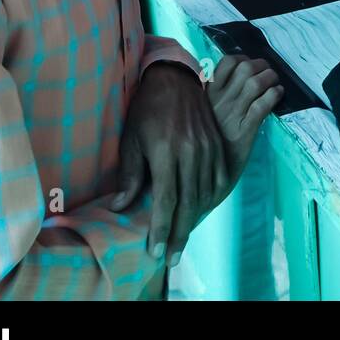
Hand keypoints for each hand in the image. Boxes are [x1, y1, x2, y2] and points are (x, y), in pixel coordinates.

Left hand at [113, 62, 226, 267]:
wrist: (173, 80)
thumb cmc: (146, 111)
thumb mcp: (132, 140)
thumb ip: (130, 175)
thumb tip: (121, 207)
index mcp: (166, 152)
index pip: (166, 200)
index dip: (161, 228)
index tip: (156, 251)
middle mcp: (190, 152)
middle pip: (188, 202)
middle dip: (179, 233)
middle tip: (172, 259)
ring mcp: (207, 147)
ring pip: (205, 192)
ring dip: (194, 219)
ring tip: (184, 239)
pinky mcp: (216, 143)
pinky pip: (218, 176)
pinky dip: (211, 197)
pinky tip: (202, 209)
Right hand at [207, 55, 282, 185]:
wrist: (202, 175)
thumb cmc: (206, 141)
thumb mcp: (203, 114)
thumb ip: (214, 96)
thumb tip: (233, 77)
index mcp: (209, 94)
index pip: (227, 62)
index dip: (244, 59)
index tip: (250, 66)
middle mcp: (220, 101)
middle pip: (246, 67)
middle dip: (262, 66)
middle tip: (268, 74)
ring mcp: (232, 115)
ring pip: (255, 83)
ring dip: (271, 78)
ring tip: (275, 83)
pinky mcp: (245, 131)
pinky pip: (261, 105)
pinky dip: (274, 95)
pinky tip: (278, 95)